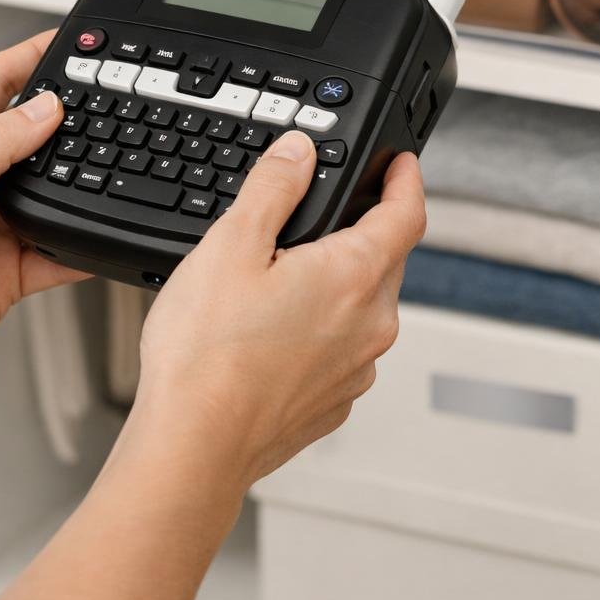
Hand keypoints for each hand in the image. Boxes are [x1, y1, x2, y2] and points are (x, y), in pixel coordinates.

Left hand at [0, 31, 81, 404]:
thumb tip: (46, 107)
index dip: (29, 56)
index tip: (68, 38)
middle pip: (27, 138)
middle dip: (66, 119)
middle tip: (108, 100)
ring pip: (47, 195)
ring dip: (76, 184)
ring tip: (113, 164)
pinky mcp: (3, 274)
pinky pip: (55, 252)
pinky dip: (81, 245)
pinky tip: (102, 238)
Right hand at [132, 129, 424, 489]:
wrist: (193, 447)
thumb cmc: (207, 354)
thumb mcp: (231, 243)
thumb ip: (274, 187)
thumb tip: (300, 152)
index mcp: (353, 276)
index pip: (406, 214)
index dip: (406, 179)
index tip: (400, 163)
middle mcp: (369, 325)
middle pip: (385, 258)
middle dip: (364, 227)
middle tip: (323, 210)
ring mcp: (355, 369)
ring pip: (363, 305)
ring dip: (339, 281)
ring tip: (284, 273)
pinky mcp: (334, 402)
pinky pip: (342, 348)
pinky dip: (321, 327)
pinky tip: (274, 329)